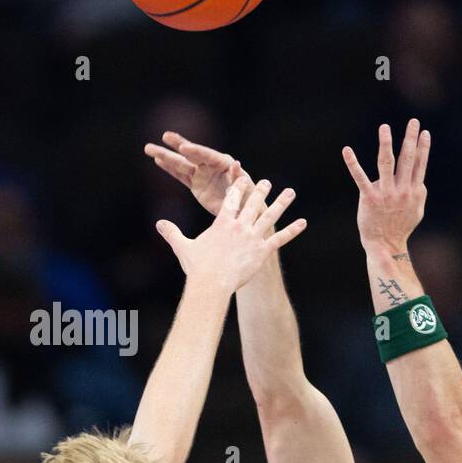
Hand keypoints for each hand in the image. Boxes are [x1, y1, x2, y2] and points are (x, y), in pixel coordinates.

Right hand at [145, 131, 252, 216]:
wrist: (244, 213)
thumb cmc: (249, 199)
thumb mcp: (245, 189)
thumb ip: (237, 177)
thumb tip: (235, 163)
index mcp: (224, 164)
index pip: (207, 155)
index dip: (195, 151)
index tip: (183, 148)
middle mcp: (211, 166)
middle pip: (191, 154)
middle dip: (177, 146)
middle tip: (165, 136)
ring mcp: (202, 174)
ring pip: (181, 163)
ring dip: (166, 156)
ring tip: (149, 148)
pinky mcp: (196, 185)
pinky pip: (181, 175)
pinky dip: (169, 169)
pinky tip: (158, 161)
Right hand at [156, 177, 304, 292]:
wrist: (211, 284)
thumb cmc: (197, 268)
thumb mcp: (183, 247)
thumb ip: (172, 233)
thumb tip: (158, 223)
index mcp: (222, 223)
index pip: (231, 200)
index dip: (237, 188)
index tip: (242, 177)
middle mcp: (239, 226)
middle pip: (252, 203)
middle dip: (260, 190)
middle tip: (267, 181)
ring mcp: (252, 238)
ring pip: (270, 216)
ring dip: (281, 204)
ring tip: (290, 192)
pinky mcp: (262, 252)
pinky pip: (280, 239)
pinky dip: (292, 231)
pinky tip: (303, 222)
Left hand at [342, 119, 429, 252]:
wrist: (386, 244)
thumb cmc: (401, 226)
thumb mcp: (417, 209)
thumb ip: (418, 192)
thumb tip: (420, 179)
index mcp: (415, 191)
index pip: (420, 164)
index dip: (423, 147)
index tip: (424, 132)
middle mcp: (402, 190)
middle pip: (408, 159)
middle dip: (411, 139)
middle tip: (413, 122)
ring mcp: (386, 193)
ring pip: (387, 163)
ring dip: (386, 143)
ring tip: (385, 127)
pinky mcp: (369, 198)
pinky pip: (360, 177)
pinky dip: (353, 163)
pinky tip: (346, 150)